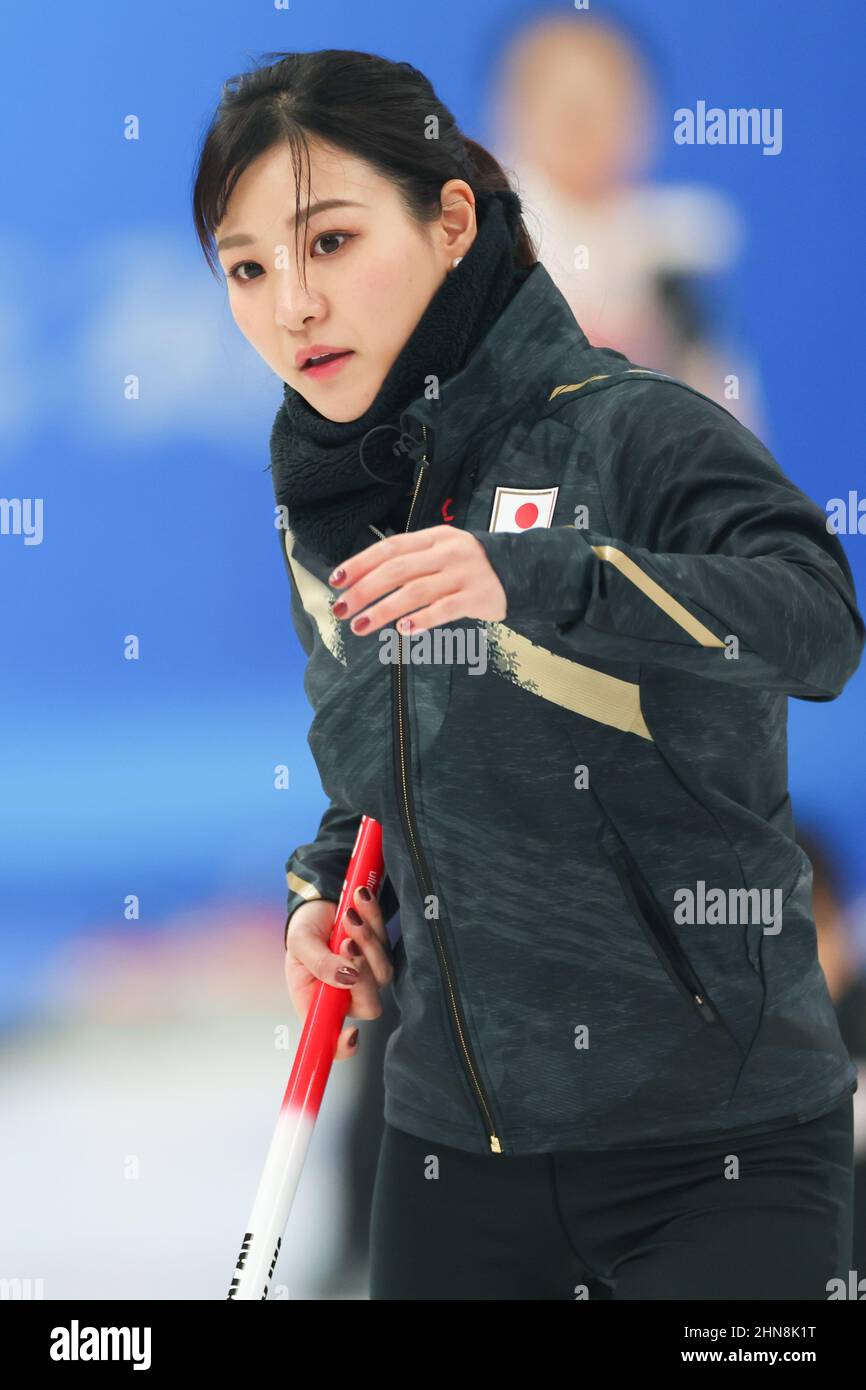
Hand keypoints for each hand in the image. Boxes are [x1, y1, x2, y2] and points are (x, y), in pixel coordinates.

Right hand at [284, 889, 393, 1059]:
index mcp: (319, 1003)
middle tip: (346, 943)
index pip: (331, 1038)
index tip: (350, 1034)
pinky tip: (360, 901)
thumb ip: (321, 963)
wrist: (319, 902)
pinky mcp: (380, 954)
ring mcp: (366, 976)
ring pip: (382, 973)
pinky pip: (387, 944)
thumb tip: (346, 977)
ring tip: (348, 916)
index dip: (342, 1046)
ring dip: (367, 941)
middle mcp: (345, 995)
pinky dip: (374, 920)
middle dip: (361, 973)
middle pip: (369, 1005)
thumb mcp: (301, 944)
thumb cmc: (304, 930)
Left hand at [327, 526, 506, 635]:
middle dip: (364, 590)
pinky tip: (403, 629)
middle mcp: (446, 553)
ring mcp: (462, 575)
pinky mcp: (476, 597)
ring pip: (416, 591)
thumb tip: (365, 580)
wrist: (519, 569)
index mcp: (433, 537)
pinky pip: (444, 609)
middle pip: (397, 569)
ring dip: (384, 610)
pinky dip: (421, 619)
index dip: (360, 563)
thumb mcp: (441, 549)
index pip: (389, 547)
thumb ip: (411, 559)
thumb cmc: (470, 564)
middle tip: (342, 609)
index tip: (337, 580)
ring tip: (362, 625)